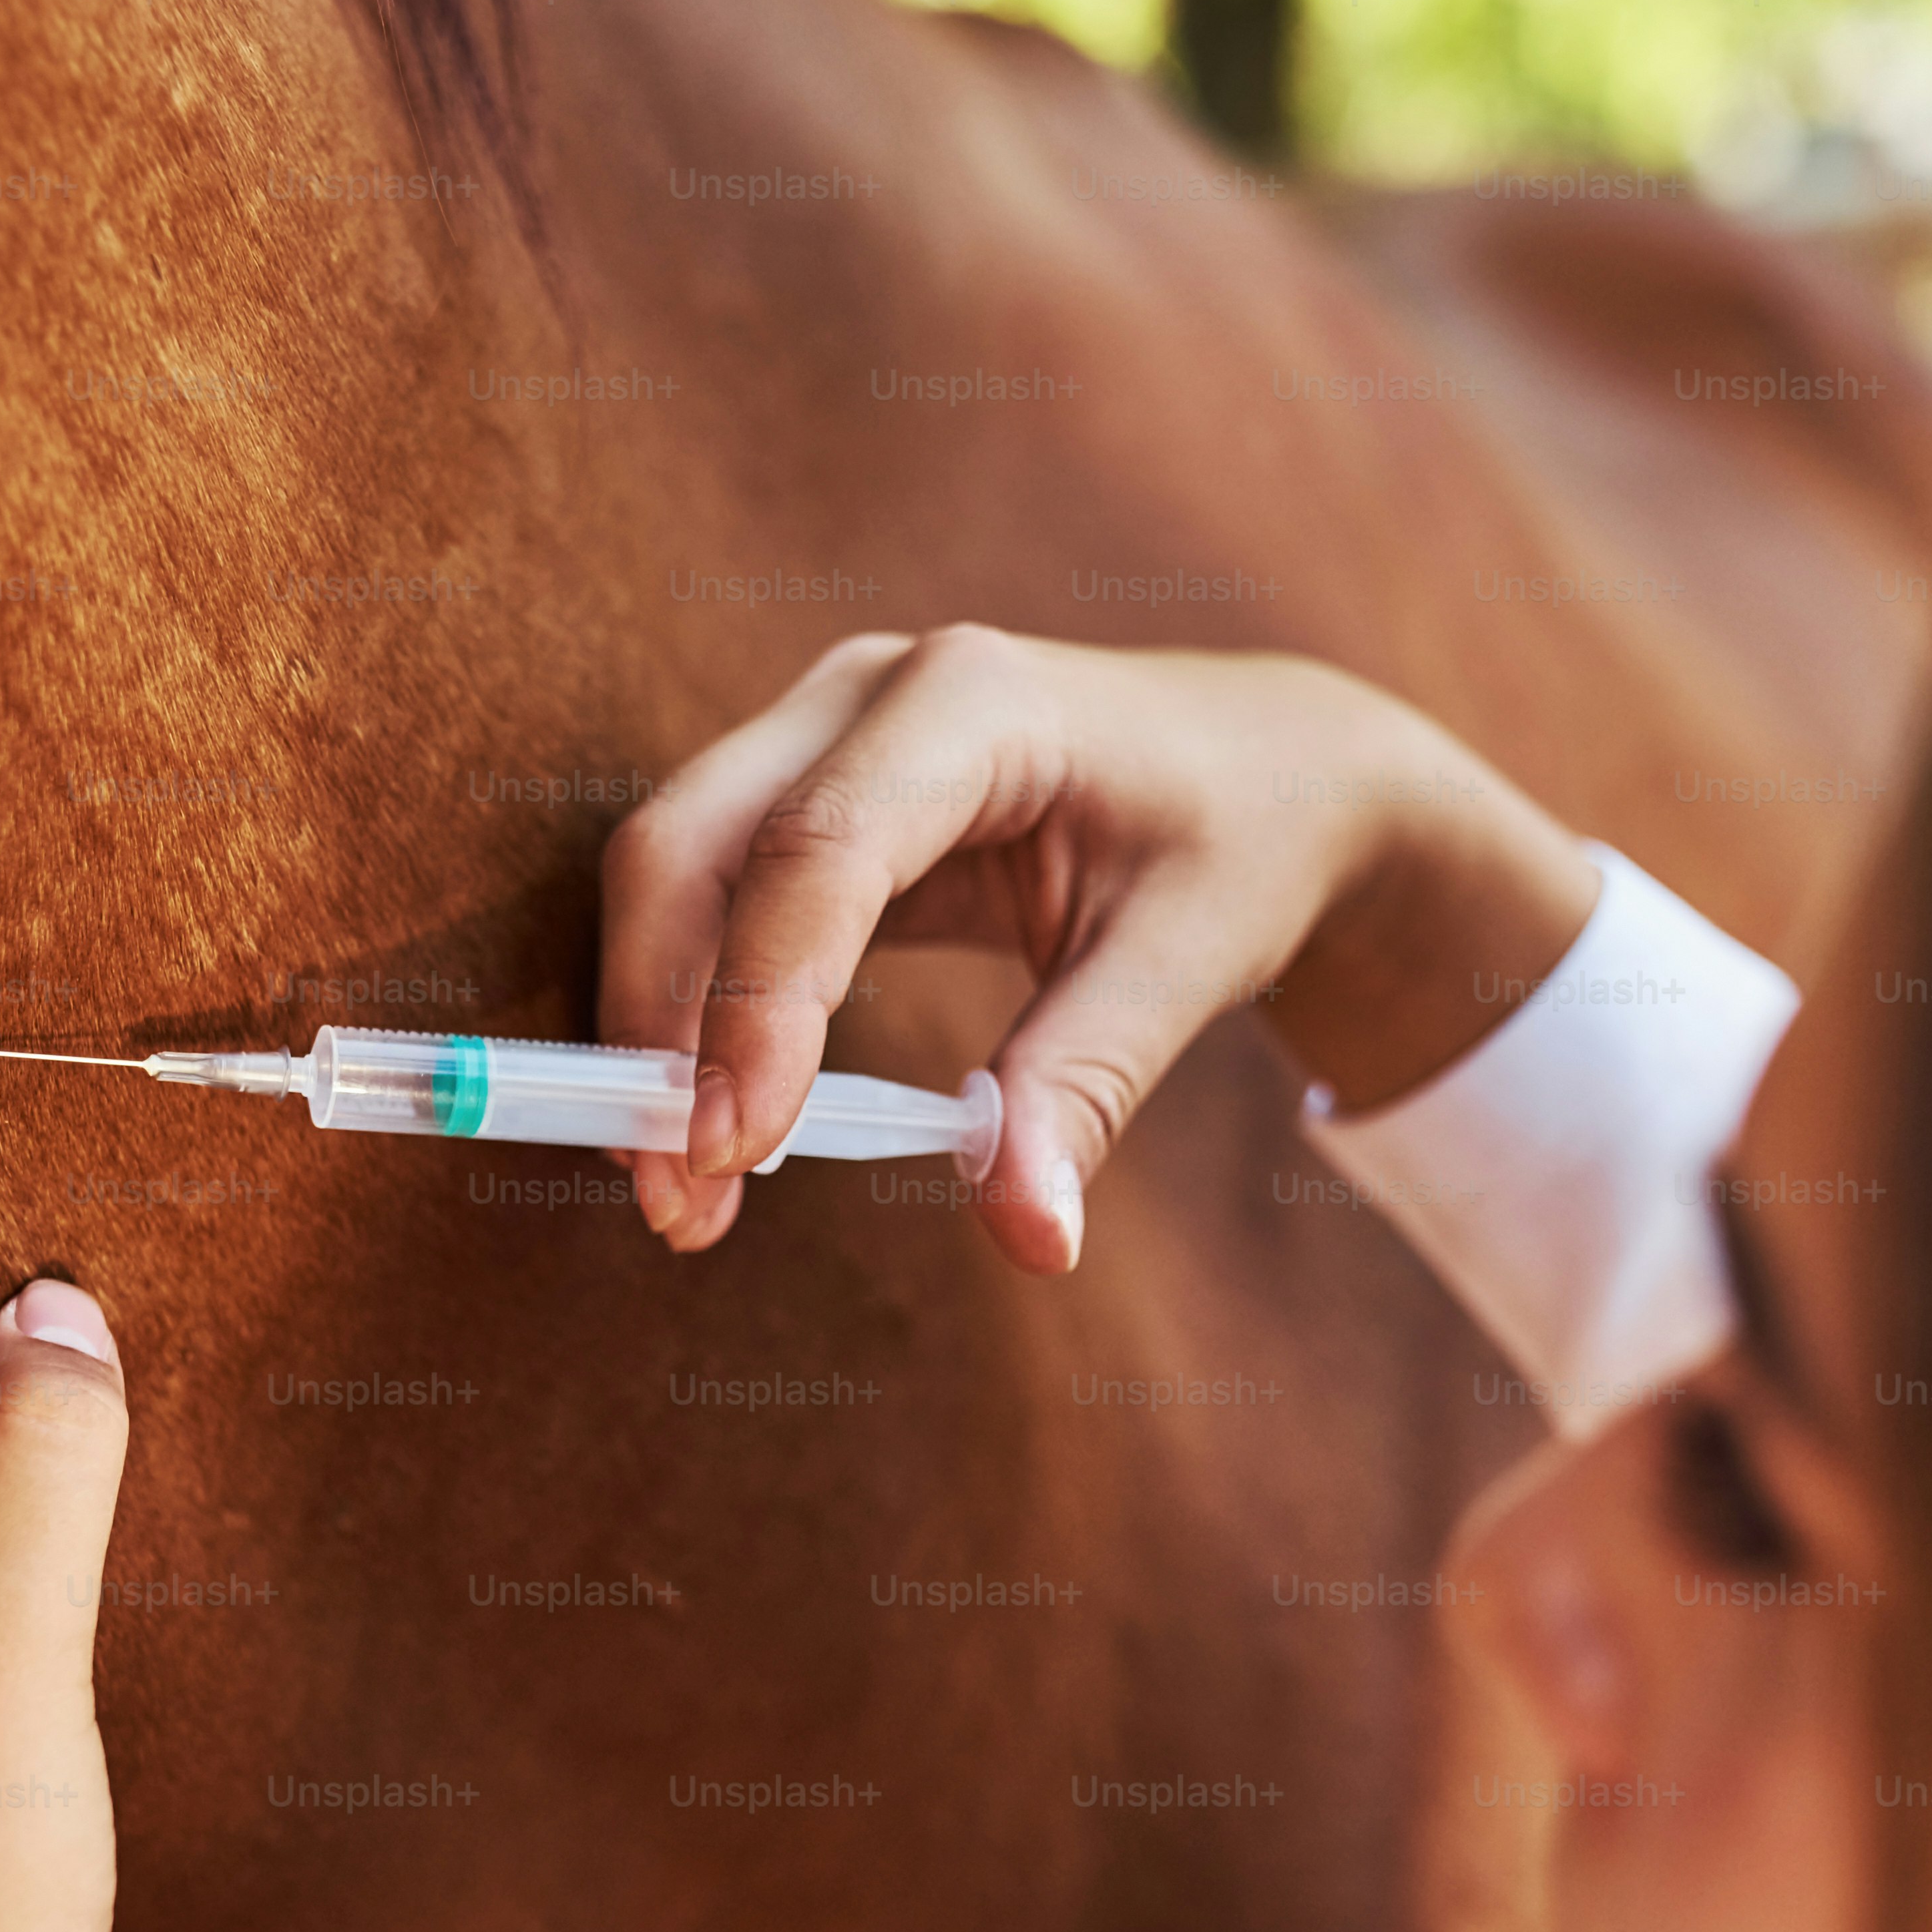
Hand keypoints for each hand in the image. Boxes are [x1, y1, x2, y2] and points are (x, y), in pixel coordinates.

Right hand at [600, 625, 1597, 1270]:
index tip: (733, 1154)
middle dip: (662, 1025)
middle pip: (694, 846)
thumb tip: (1031, 1238)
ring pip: (679, 873)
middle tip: (674, 1199)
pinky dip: (695, 1010)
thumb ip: (1089, 1086)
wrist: (1273, 764)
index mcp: (973, 699)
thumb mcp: (1190, 957)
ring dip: (658, 1031)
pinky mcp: (811, 796)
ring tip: (682, 1194)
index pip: (819, 850)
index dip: (758, 1005)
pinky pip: (713, 898)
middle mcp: (867, 693)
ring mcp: (823, 734)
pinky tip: (707, 1124)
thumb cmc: (1243, 837)